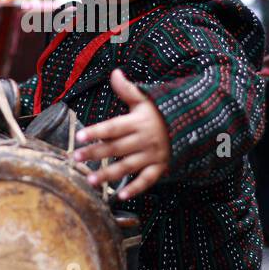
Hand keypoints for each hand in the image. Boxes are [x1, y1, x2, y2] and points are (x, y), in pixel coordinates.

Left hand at [70, 69, 170, 199]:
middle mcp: (144, 139)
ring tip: (90, 181)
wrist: (193, 124)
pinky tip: (120, 196)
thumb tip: (114, 72)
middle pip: (115, 148)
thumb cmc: (161, 112)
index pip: (112, 127)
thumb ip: (127, 89)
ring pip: (127, 167)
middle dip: (95, 154)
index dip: (95, 132)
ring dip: (108, 174)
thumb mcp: (145, 100)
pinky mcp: (160, 167)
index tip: (79, 137)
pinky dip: (135, 189)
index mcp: (137, 122)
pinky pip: (147, 180)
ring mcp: (152, 155)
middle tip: (75, 158)